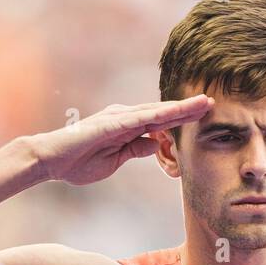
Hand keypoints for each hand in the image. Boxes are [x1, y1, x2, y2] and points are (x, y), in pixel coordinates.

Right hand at [29, 95, 213, 186]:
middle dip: (188, 108)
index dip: (183, 119)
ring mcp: (118, 118)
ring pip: (156, 111)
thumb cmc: (79, 162)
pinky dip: (158, 115)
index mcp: (128, 129)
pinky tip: (175, 113)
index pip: (161, 123)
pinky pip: (139, 119)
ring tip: (204, 103)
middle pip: (163, 113)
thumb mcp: (116, 160)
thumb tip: (155, 143)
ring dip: (180, 107)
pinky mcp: (110, 123)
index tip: (205, 116)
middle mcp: (125, 118)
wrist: (51, 161)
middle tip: (213, 102)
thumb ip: (135, 150)